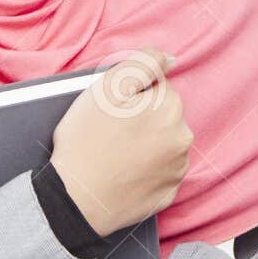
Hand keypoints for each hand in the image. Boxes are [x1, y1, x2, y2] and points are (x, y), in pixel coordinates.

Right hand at [51, 48, 192, 236]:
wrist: (75, 199)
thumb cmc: (88, 140)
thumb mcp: (108, 87)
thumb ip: (144, 63)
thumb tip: (170, 59)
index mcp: (171, 109)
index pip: (157, 88)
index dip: (131, 96)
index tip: (112, 110)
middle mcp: (183, 139)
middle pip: (162, 116)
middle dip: (142, 118)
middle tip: (109, 131)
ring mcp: (176, 171)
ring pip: (162, 145)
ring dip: (145, 145)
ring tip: (114, 154)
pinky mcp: (166, 195)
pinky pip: (157, 175)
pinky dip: (144, 172)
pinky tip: (122, 173)